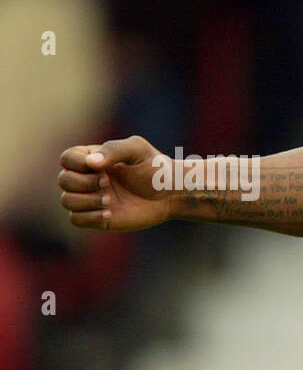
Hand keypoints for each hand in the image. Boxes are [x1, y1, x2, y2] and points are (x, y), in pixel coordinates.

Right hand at [58, 136, 173, 231]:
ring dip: (86, 201)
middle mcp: (87, 178)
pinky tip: (110, 214)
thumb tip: (90, 163)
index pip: (66, 159)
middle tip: (108, 184)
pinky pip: (76, 220)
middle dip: (83, 183)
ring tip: (110, 201)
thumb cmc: (155, 168)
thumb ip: (113, 150)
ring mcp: (92, 199)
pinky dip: (89, 217)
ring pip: (67, 201)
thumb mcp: (137, 149)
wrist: (171, 194)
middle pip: (64, 181)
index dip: (77, 164)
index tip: (101, 168)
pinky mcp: (98, 218)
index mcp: (92, 158)